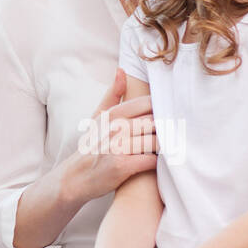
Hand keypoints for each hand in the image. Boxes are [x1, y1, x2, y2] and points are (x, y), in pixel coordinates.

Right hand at [67, 68, 157, 203]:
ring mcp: (117, 146)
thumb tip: (122, 70)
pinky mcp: (122, 165)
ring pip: (155, 141)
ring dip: (162, 147)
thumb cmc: (92, 146)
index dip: (161, 110)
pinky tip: (154, 163)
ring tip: (163, 150)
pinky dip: (156, 163)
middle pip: (154, 122)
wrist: (76, 177)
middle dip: (164, 130)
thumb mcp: (98, 117)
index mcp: (112, 113)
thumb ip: (113, 95)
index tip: (168, 116)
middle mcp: (114, 127)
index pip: (147, 103)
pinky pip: (151, 160)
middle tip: (172, 135)